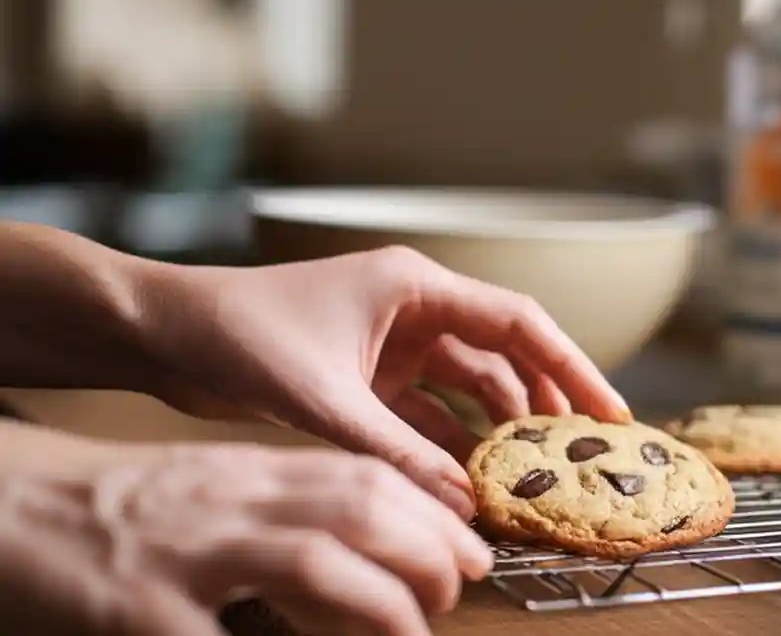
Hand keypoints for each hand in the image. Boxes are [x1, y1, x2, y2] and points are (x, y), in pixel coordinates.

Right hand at [0, 440, 490, 635]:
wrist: (8, 504)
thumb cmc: (115, 509)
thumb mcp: (209, 493)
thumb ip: (280, 512)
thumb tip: (363, 553)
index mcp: (246, 474)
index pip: (362, 475)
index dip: (429, 513)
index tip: (468, 547)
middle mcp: (227, 502)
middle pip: (356, 507)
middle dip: (427, 549)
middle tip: (455, 589)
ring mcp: (184, 554)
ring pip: (313, 558)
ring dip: (381, 599)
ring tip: (414, 630)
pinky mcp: (139, 611)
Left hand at [137, 246, 630, 517]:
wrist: (163, 334)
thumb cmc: (237, 336)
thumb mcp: (325, 401)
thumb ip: (396, 454)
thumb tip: (462, 504)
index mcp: (415, 287)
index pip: (518, 322)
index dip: (571, 366)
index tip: (608, 411)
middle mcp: (414, 310)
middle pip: (504, 357)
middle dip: (542, 404)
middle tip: (581, 454)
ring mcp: (393, 345)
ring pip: (469, 391)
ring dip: (495, 432)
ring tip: (530, 478)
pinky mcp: (370, 379)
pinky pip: (427, 415)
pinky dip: (449, 447)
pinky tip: (468, 485)